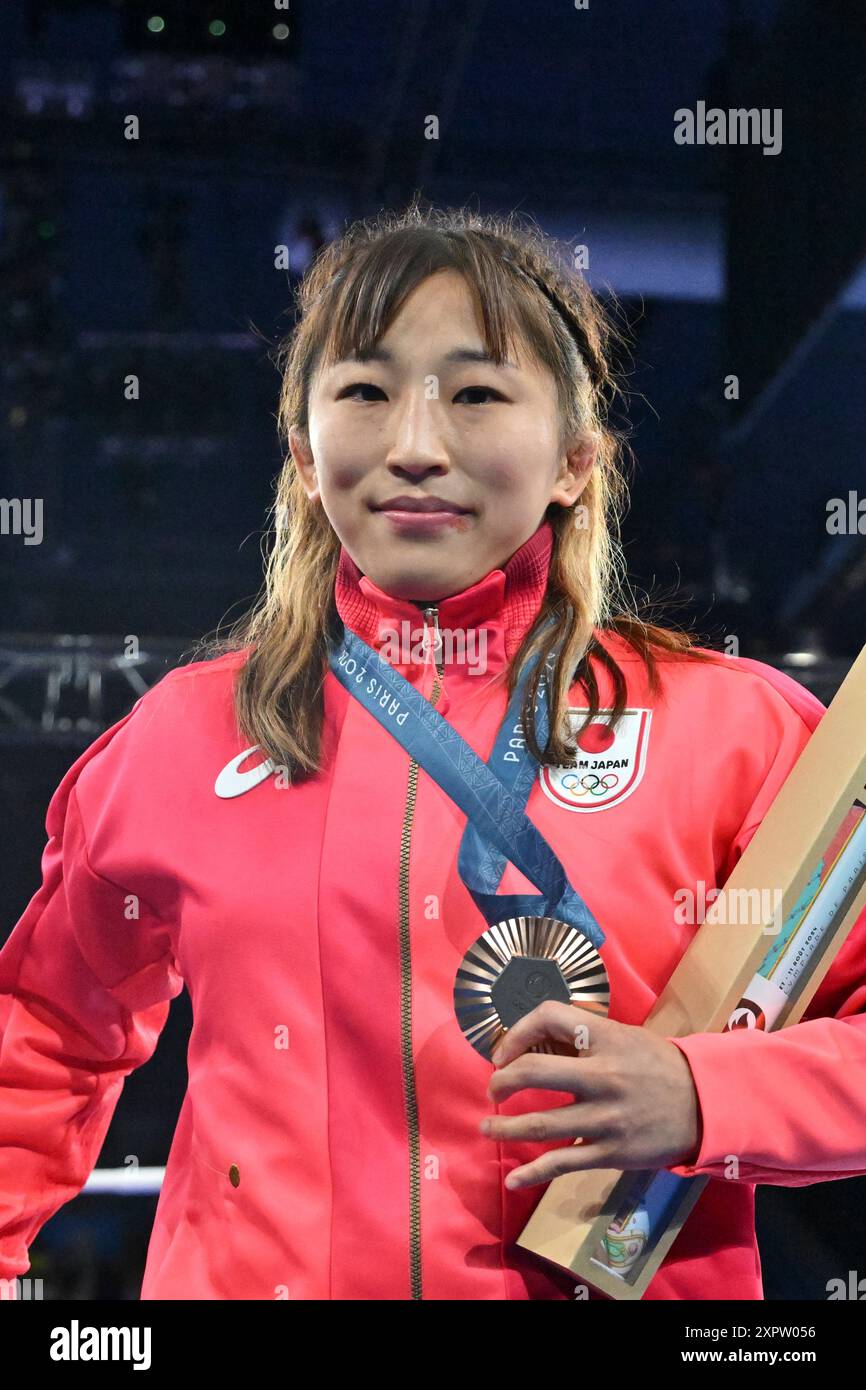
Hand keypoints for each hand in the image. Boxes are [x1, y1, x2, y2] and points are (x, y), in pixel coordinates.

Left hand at [479, 1000, 702, 1188]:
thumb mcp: (624, 1037)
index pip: (549, 1017)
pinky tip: (513, 1178)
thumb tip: (535, 1044)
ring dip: (505, 1127)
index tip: (504, 1051)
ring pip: (540, 1124)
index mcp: (605, 1038)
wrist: (705, 1105)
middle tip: (493, 1089)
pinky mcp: (610, 1153)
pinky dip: (532, 1173)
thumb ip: (584, 1039)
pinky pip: (562, 1163)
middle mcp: (601, 1076)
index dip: (517, 1031)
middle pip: (534, 1072)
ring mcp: (604, 1118)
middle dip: (502, 1081)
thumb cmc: (659, 1065)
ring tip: (488, 1127)